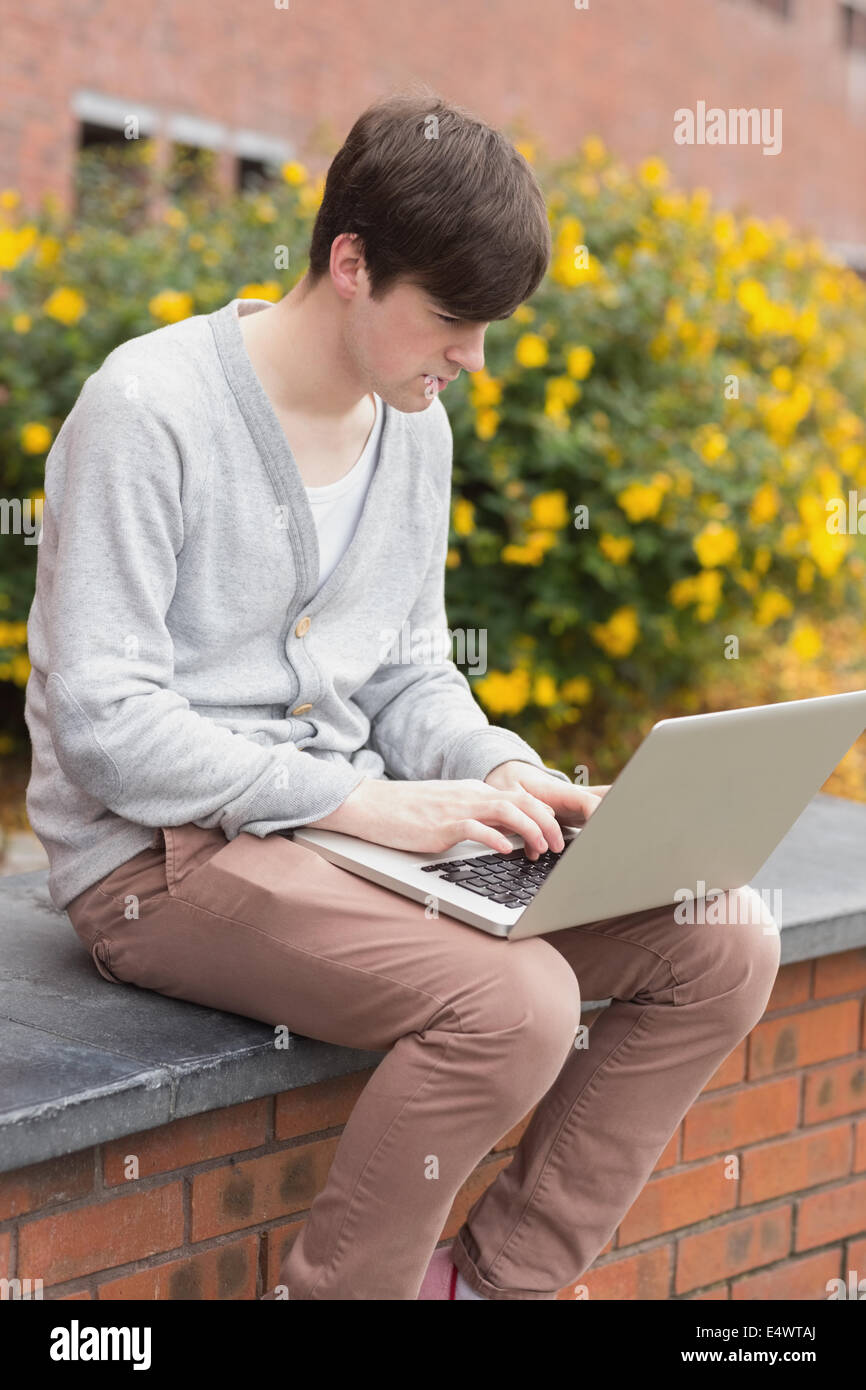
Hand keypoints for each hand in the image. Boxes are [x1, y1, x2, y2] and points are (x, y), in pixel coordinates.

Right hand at [305, 770, 606, 859]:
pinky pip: (477, 828)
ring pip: (508, 811)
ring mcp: (458, 808)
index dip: (545, 816)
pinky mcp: (442, 825)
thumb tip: (506, 834)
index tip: (556, 836)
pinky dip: (497, 839)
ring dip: (532, 831)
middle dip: (548, 824)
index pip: (522, 797)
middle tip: (559, 847)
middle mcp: (472, 795)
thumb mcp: (450, 809)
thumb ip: (477, 817)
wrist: (373, 806)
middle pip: (524, 802)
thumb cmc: (409, 812)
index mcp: (476, 791)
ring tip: (542, 850)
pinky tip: (507, 851)